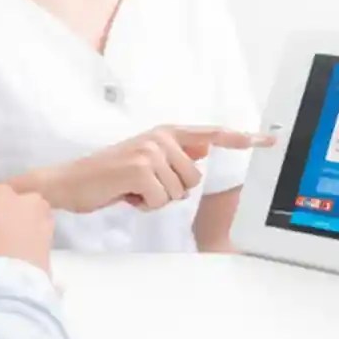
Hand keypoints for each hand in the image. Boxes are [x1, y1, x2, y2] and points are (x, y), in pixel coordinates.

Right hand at [20, 125, 275, 213]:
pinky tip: (125, 194)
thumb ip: (176, 155)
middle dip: (170, 190)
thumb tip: (204, 150)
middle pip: (194, 179)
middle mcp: (161, 136)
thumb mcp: (145, 160)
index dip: (241, 139)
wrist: (70, 182)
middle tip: (141, 185)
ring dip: (155, 199)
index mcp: (166, 132)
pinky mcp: (140, 169)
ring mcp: (150, 150)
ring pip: (179, 192)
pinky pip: (161, 200)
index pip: (210, 134)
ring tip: (131, 189)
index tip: (268, 140)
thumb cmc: (109, 175)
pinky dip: (144, 205)